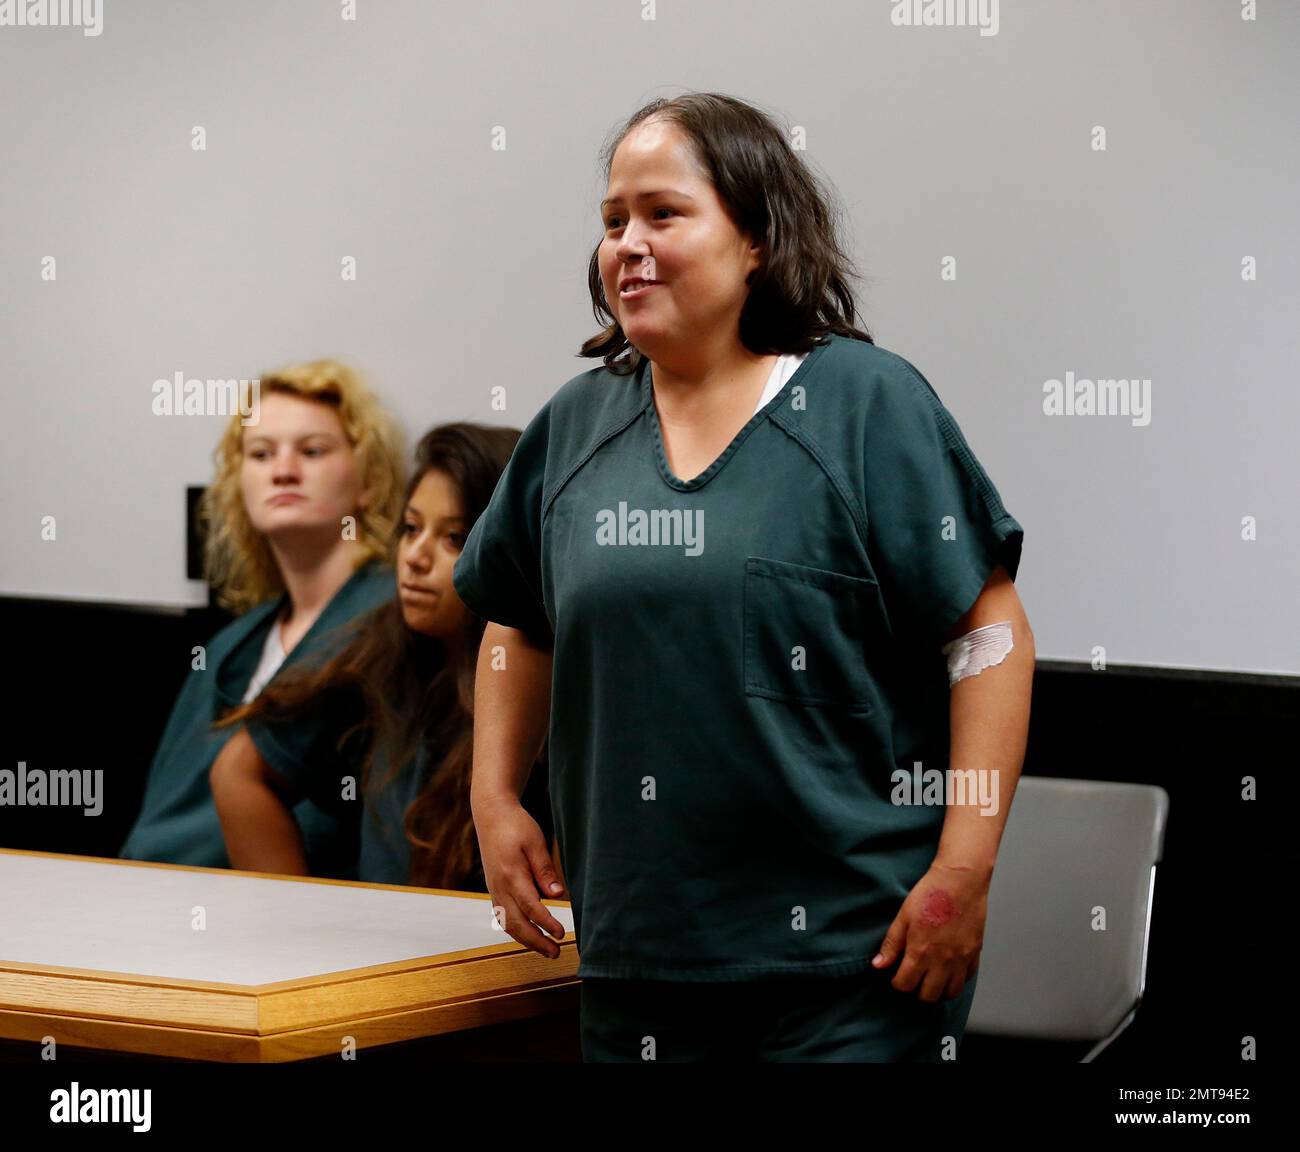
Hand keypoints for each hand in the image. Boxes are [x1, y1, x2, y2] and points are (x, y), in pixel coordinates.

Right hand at [473, 795, 566, 958]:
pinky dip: (516, 929)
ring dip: (526, 940)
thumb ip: (545, 871)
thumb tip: (557, 896)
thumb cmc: (516, 825)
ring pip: (507, 923)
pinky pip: (502, 915)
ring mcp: (493, 889)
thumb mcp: (535, 843)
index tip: (562, 934)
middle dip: (536, 941)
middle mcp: (499, 886)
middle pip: (517, 923)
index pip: (531, 907)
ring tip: (546, 949)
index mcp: (511, 874)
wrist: (491, 814)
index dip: (547, 924)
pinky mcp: (493, 888)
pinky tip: (529, 935)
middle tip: (556, 952)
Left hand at [870, 862, 988, 1000]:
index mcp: (920, 952)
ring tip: (931, 977)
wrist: (960, 881)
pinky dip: (957, 980)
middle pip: (928, 996)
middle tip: (914, 977)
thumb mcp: (903, 917)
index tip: (897, 975)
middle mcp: (942, 961)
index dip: (898, 982)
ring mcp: (961, 959)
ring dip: (939, 990)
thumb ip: (891, 944)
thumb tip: (878, 965)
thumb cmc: (930, 894)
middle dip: (917, 990)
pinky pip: (966, 979)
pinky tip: (949, 969)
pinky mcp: (975, 954)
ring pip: (950, 993)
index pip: (905, 985)